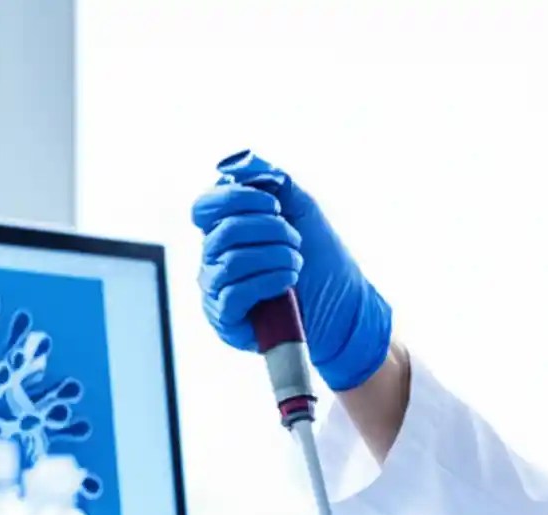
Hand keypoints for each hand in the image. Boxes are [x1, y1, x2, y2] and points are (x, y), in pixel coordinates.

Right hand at [192, 151, 392, 391]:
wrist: (343, 305)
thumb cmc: (320, 257)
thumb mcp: (302, 209)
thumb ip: (273, 180)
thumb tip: (241, 163)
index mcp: (226, 228)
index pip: (204, 207)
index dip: (234, 199)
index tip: (275, 205)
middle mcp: (214, 257)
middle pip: (222, 231)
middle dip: (269, 230)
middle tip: (296, 239)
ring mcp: (217, 288)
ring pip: (231, 261)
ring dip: (275, 257)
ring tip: (297, 263)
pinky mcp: (226, 317)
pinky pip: (234, 293)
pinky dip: (268, 281)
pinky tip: (288, 282)